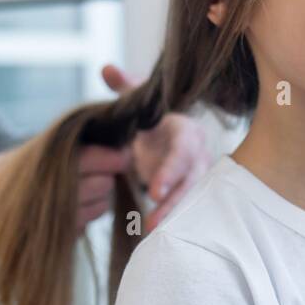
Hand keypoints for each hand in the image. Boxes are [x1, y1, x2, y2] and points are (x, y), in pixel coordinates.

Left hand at [98, 63, 210, 231]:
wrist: (167, 132)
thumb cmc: (152, 117)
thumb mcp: (139, 101)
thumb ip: (125, 88)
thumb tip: (106, 68)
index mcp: (186, 132)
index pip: (183, 151)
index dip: (171, 170)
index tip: (153, 190)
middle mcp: (198, 156)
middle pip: (191, 180)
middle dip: (174, 202)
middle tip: (153, 222)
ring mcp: (196, 177)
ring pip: (190, 198)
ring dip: (172, 216)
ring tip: (152, 233)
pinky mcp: (190, 192)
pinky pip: (186, 209)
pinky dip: (172, 220)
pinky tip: (153, 237)